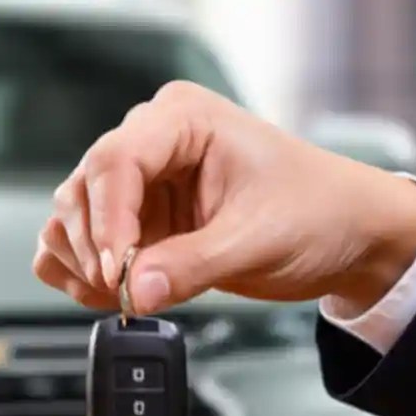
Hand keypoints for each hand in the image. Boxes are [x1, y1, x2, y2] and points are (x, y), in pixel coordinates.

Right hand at [34, 81, 415, 316]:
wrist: (345, 236)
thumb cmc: (319, 211)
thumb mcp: (259, 240)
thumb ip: (192, 265)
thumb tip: (134, 290)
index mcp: (183, 119)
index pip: (115, 161)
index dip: (108, 222)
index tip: (120, 272)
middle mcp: (151, 142)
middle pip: (82, 190)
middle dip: (96, 249)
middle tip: (129, 290)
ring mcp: (139, 184)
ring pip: (70, 220)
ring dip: (85, 265)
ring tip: (128, 295)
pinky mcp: (135, 222)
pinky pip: (79, 246)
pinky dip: (83, 276)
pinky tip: (119, 295)